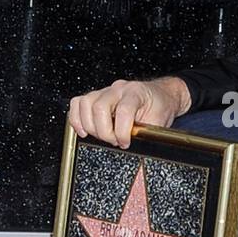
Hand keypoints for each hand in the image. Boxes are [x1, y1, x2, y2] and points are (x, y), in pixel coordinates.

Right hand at [67, 77, 189, 148]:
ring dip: (89, 126)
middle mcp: (119, 88)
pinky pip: (78, 103)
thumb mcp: (159, 122)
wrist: (160, 95)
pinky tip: (84, 130)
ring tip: (101, 137)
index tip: (124, 143)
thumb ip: (146, 134)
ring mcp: (106, 90)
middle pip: (99, 107)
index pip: (123, 110)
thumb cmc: (160, 107)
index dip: (122, 131)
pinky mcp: (96, 96)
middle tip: (114, 141)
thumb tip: (135, 148)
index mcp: (137, 93)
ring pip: (85, 103)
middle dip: (104, 131)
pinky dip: (77, 119)